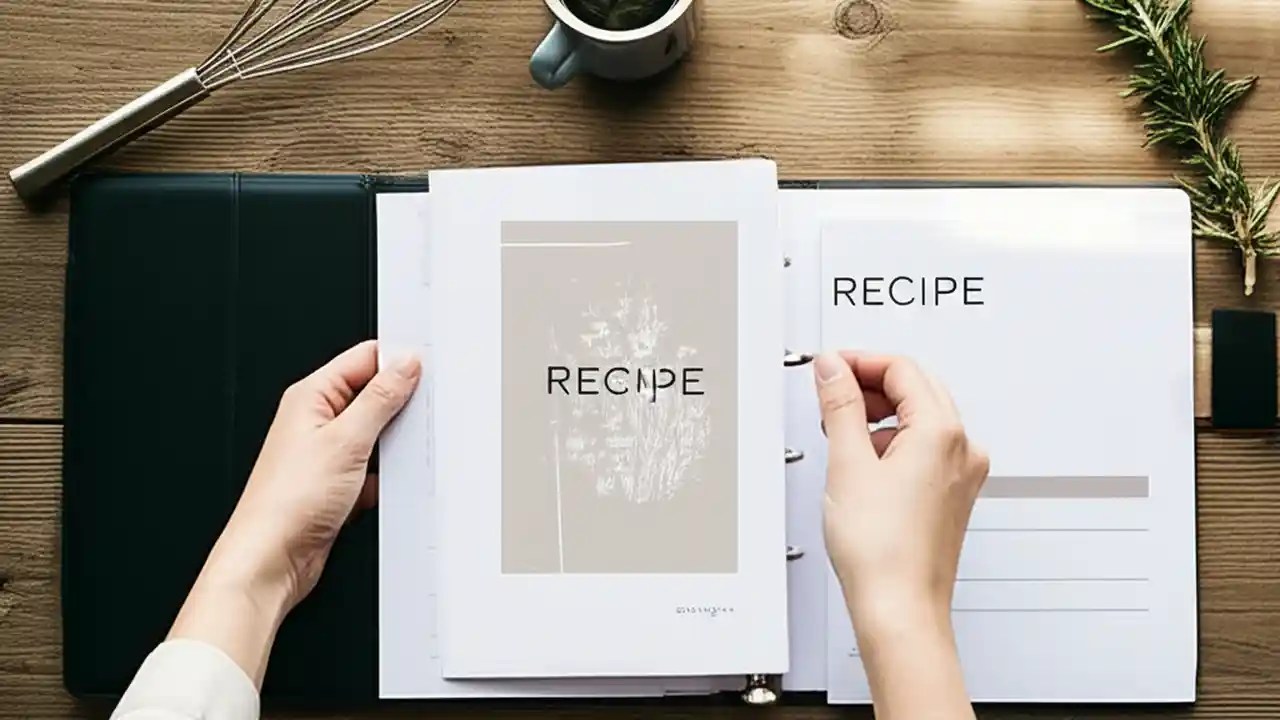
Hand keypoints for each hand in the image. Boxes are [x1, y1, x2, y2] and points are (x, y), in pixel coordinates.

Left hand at [168, 340, 420, 685]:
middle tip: (420, 416)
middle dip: (399, 406)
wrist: (271, 560)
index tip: (426, 372)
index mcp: (311, 396)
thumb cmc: (286, 502)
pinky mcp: (336, 482)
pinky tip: (386, 486)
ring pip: (375, 434)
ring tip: (398, 457)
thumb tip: (404, 365)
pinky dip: (385, 475)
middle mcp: (316, 421)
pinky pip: (373, 468)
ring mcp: (327, 453)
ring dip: (392, 445)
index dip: (397, 361)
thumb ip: (380, 399)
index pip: (364, 358)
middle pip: (372, 395)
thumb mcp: (346, 440)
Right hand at [814, 350, 985, 719]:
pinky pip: (924, 448)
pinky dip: (892, 442)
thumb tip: (833, 369)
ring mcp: (961, 473)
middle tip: (830, 390)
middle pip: (916, 388)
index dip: (859, 361)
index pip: (902, 369)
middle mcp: (962, 449)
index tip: (829, 366)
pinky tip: (862, 460)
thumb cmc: (882, 551)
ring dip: (880, 413)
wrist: (899, 608)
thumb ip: (840, 406)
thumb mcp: (848, 463)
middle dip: (870, 384)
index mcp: (942, 433)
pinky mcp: (951, 495)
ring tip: (840, 428)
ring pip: (921, 418)